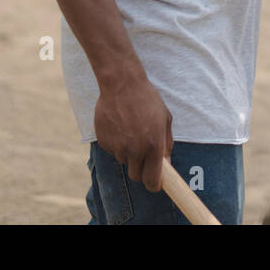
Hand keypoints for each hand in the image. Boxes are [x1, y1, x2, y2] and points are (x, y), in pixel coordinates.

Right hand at [93, 72, 173, 191]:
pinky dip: (116, 143)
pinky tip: (119, 125)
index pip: (152, 180)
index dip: (154, 185)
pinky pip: (112, 150)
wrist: (122, 84)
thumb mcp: (165, 118)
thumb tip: (166, 162)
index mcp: (153, 145)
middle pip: (136, 176)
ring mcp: (117, 147)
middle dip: (141, 169)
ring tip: (131, 130)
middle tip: (143, 155)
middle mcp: (134, 150)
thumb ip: (166, 143)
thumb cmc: (147, 99)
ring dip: (128, 153)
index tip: (156, 185)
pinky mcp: (104, 142)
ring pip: (124, 161)